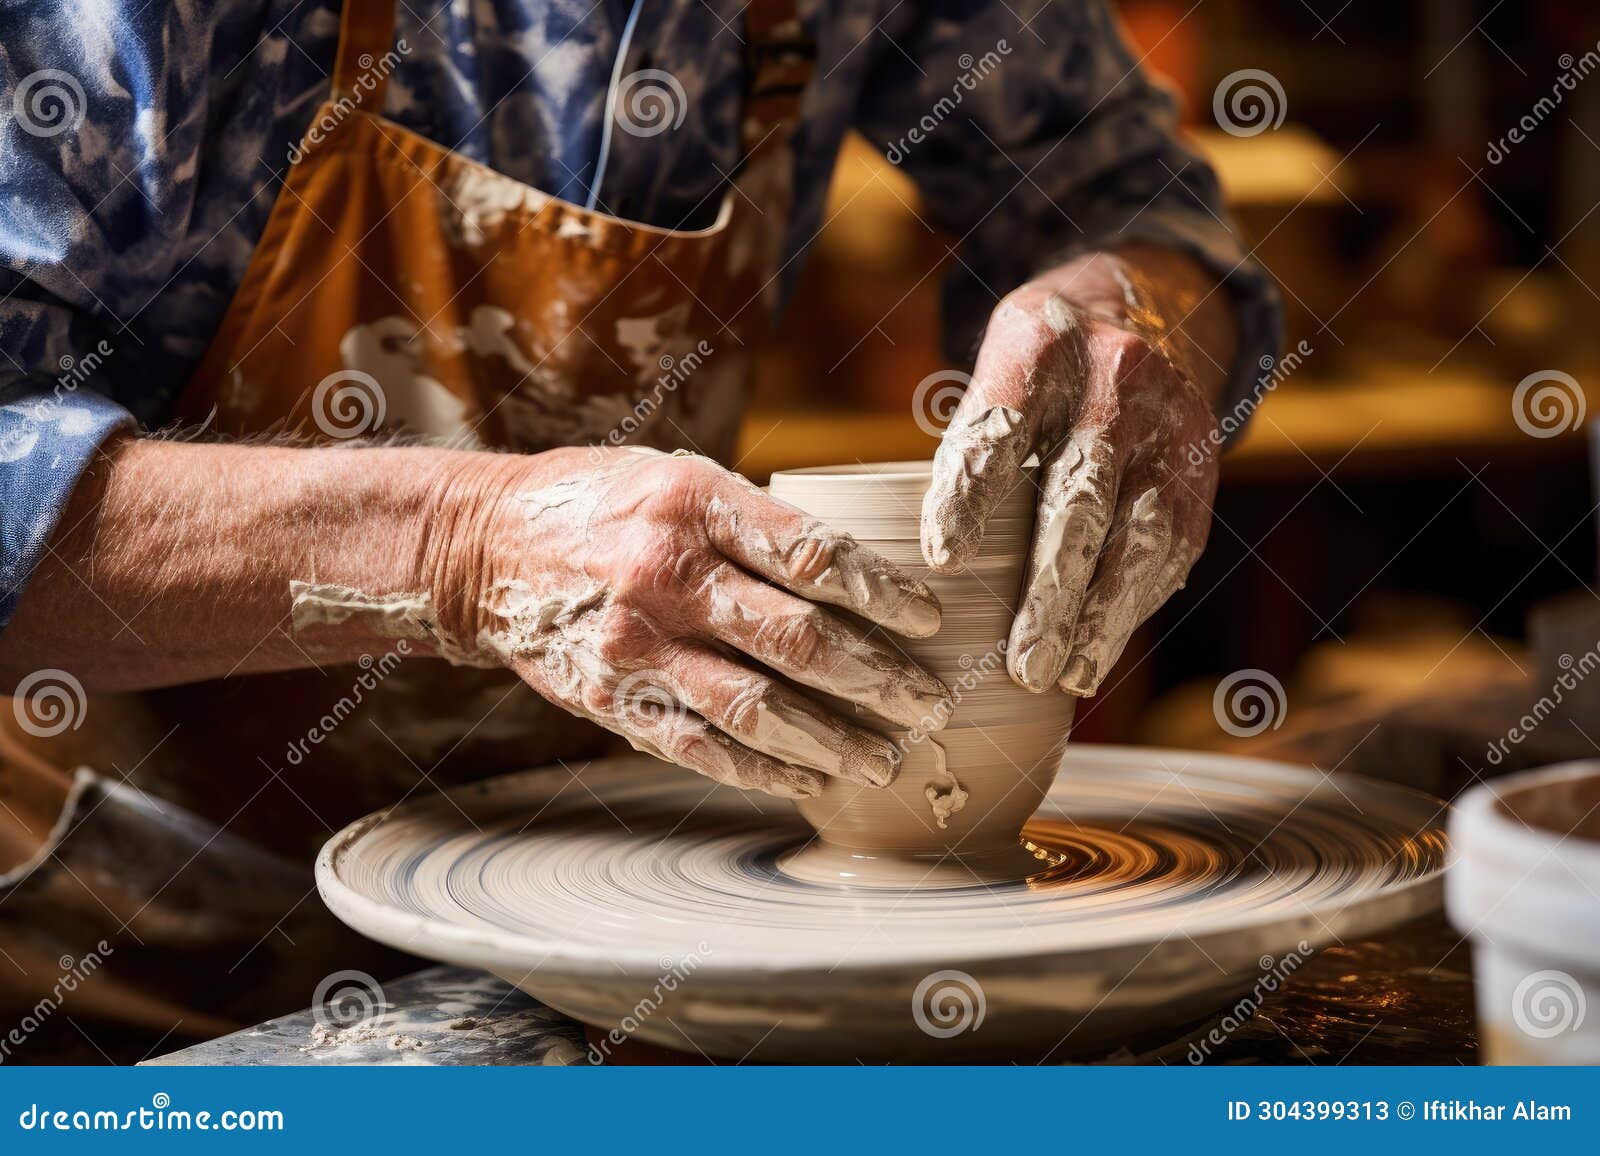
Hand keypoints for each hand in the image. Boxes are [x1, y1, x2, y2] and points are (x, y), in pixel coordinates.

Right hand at [433, 447, 952, 799]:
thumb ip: (754, 519)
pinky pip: (704, 747)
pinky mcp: (615, 699)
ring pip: (759, 709)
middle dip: (879, 679)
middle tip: (929, 702)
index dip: (885, 593)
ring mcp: (638, 645)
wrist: (484, 547)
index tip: (931, 619)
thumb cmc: (600, 504)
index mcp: (694, 504)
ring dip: (835, 741)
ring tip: (885, 760)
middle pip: (800, 641)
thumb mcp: (675, 476)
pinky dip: (766, 770)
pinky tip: (811, 780)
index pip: (814, 555)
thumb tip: (855, 569)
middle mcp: (667, 575)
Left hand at [921, 251, 1225, 697]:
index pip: (1000, 427)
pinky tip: (1101, 649)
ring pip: (1139, 534)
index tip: (943, 558)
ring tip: (1070, 677)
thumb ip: (974, 440)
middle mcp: (1114, 381)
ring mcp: (1168, 425)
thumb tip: (937, 566)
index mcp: (1041, 347)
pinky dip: (1133, 604)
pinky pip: (1170, 547)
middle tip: (1022, 662)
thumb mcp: (1000, 363)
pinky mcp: (1200, 466)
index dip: (970, 494)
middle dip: (1051, 589)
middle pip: (1080, 495)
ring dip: (1103, 615)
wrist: (1149, 304)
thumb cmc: (1045, 359)